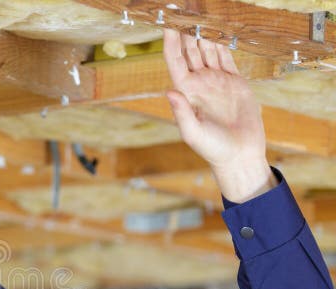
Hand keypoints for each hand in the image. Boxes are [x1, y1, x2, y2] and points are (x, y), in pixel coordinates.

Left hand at [163, 29, 274, 201]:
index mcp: (186, 92)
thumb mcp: (193, 134)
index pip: (175, 60)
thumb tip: (169, 92)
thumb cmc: (213, 149)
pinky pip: (227, 56)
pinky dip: (223, 41)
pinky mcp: (235, 82)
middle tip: (184, 9)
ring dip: (204, 31)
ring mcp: (216, 81)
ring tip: (199, 12)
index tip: (167, 21)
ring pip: (208, 49)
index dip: (171, 40)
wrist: (239, 155)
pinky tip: (218, 27)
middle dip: (186, 29)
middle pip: (190, 49)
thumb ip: (181, 113)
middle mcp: (199, 83)